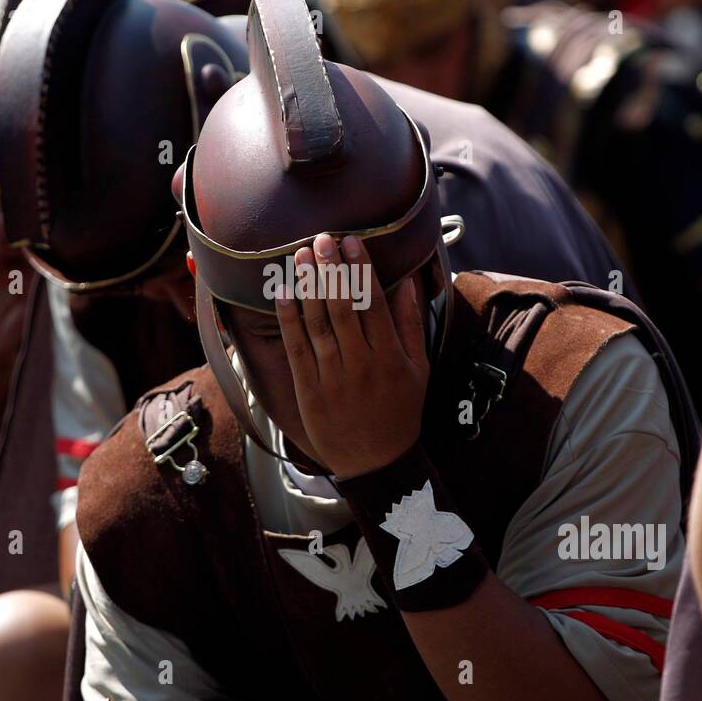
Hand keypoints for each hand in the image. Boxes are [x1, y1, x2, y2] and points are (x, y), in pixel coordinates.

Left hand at [274, 233, 429, 479]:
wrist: (375, 461)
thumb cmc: (400, 411)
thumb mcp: (419, 368)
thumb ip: (411, 324)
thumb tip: (407, 282)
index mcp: (390, 357)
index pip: (373, 304)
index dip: (360, 270)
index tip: (351, 243)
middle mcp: (361, 365)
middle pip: (343, 308)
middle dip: (331, 270)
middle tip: (321, 239)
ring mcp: (333, 378)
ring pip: (318, 324)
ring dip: (308, 287)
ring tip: (300, 256)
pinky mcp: (309, 390)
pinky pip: (297, 349)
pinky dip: (289, 320)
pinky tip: (283, 294)